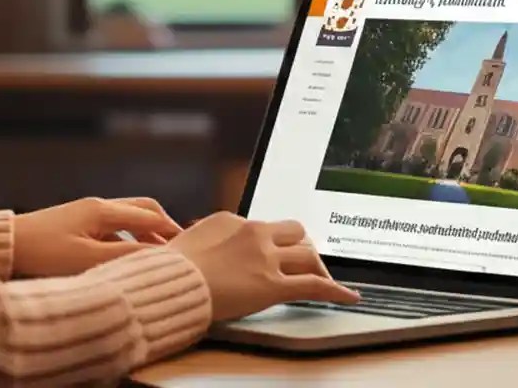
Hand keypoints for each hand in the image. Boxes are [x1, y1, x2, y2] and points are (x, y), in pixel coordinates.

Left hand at [12, 197, 181, 276]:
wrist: (6, 245)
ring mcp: (86, 213)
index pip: (150, 217)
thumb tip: (157, 257)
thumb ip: (124, 257)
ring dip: (145, 234)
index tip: (191, 246)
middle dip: (163, 226)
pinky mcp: (76, 223)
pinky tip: (125, 257)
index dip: (172, 231)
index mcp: (104, 211)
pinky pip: (112, 227)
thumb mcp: (86, 260)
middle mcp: (99, 206)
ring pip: (127, 219)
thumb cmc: (43, 253)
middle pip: (142, 209)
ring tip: (157, 255)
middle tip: (179, 245)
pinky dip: (126, 239)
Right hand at [168, 212, 358, 320]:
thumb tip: (194, 242)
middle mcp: (255, 234)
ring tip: (322, 279)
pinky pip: (314, 286)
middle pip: (294, 232)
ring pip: (307, 255)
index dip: (272, 243)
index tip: (273, 253)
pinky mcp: (273, 285)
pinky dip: (336, 291)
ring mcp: (266, 259)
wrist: (170, 284)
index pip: (264, 227)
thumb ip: (200, 240)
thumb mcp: (184, 242)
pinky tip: (348, 296)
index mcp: (233, 221)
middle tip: (304, 262)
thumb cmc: (169, 268)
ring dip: (316, 268)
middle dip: (301, 247)